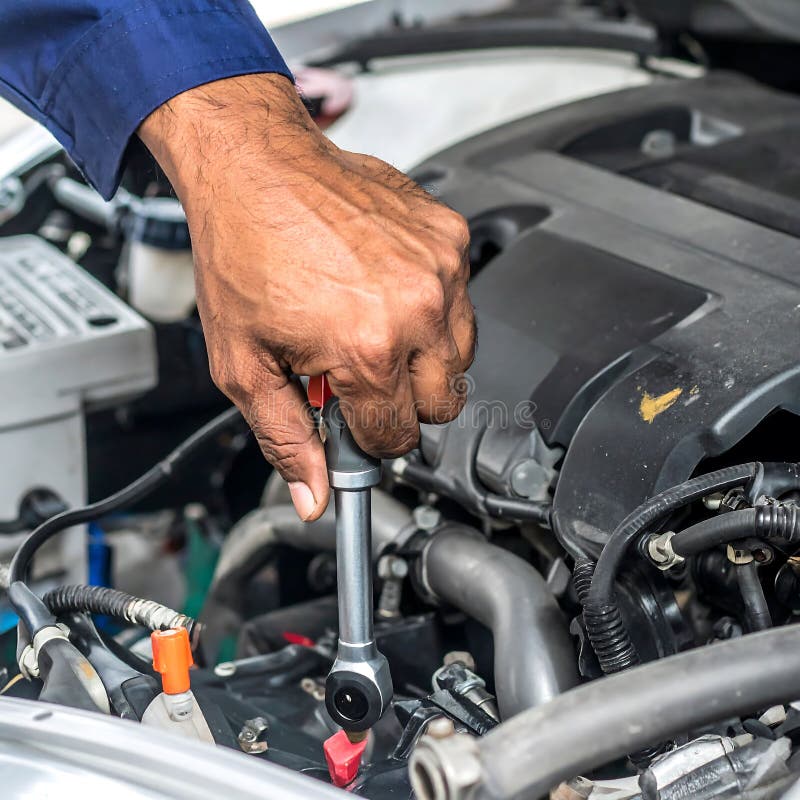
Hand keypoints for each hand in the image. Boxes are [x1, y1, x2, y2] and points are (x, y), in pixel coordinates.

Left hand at [138, 74, 474, 519]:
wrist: (255, 168)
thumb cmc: (243, 253)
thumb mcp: (244, 364)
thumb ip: (285, 438)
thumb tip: (314, 494)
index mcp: (367, 350)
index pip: (395, 435)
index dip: (366, 434)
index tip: (349, 417)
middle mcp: (417, 310)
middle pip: (441, 404)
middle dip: (400, 402)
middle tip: (359, 373)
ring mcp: (440, 270)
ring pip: (461, 356)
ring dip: (423, 358)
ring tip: (372, 327)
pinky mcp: (450, 238)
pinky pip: (461, 300)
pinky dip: (431, 307)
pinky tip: (386, 290)